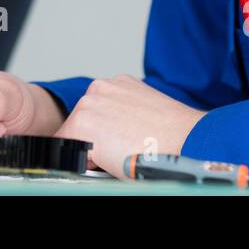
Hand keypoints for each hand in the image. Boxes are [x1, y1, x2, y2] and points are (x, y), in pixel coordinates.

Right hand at [53, 75, 205, 179]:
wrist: (187, 140)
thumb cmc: (153, 158)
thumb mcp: (109, 169)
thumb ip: (85, 159)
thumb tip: (78, 159)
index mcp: (82, 124)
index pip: (61, 142)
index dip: (75, 156)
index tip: (86, 162)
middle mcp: (91, 99)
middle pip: (76, 122)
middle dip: (89, 137)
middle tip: (111, 153)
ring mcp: (108, 86)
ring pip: (93, 107)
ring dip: (101, 120)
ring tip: (125, 136)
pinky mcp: (124, 80)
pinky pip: (109, 95)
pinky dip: (115, 106)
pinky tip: (132, 121)